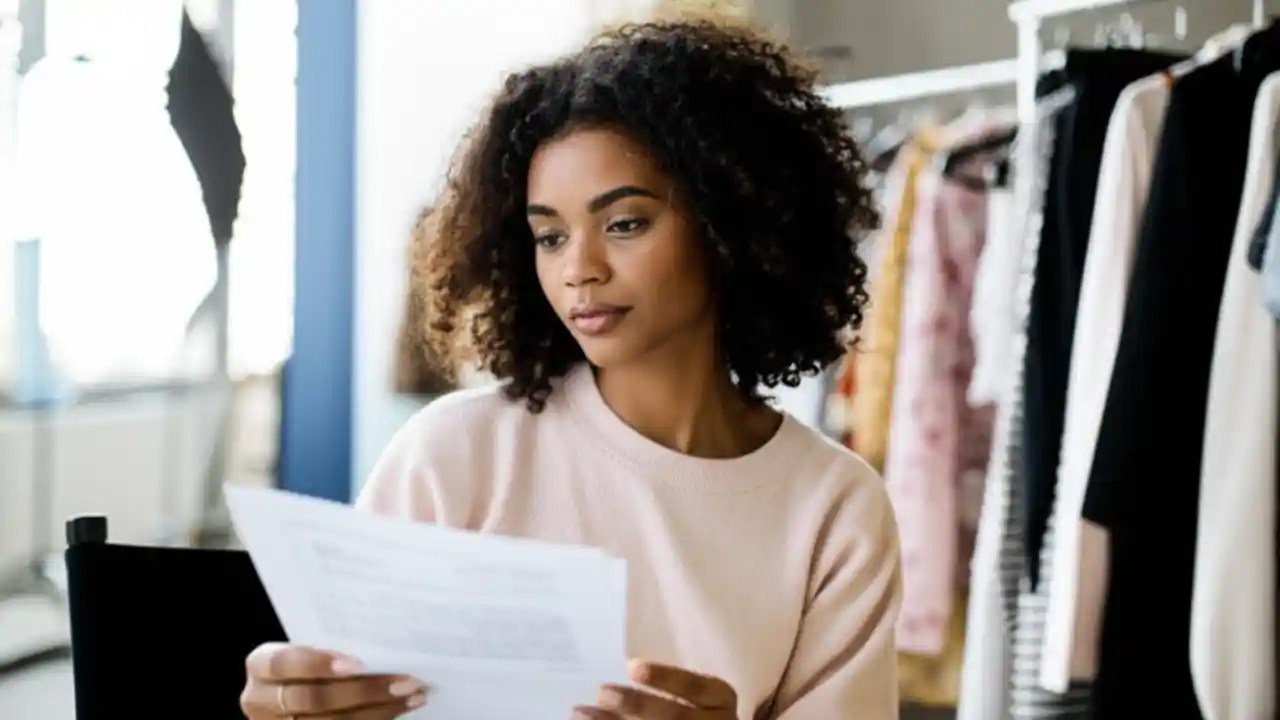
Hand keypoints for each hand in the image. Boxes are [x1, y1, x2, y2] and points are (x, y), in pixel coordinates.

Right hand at [240, 643, 426, 718]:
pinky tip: (399, 709)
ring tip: (412, 696)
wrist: (287, 694)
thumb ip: (329, 646)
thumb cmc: (306, 660)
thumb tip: (382, 639)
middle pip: (312, 699)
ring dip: (378, 710)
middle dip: (363, 691)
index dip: (318, 664)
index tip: (357, 663)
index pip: (284, 663)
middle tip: (405, 681)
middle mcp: (260, 700)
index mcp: (261, 665)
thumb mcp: (306, 648)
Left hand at [572, 659, 738, 719]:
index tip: (632, 667)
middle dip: (637, 705)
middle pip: (676, 717)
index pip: (698, 687)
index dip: (666, 677)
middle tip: (602, 691)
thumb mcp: (692, 695)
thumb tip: (615, 674)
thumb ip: (664, 685)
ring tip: (581, 712)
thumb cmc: (693, 709)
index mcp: (721, 701)